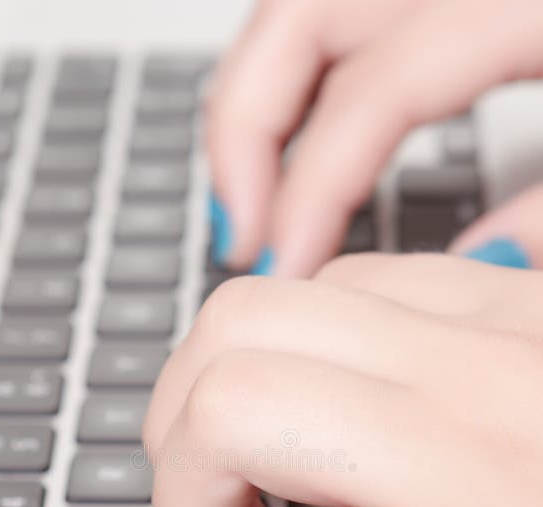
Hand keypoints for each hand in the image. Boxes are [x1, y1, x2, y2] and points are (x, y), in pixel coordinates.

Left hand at [144, 253, 542, 506]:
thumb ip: (487, 381)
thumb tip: (373, 391)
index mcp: (521, 329)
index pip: (321, 289)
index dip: (246, 365)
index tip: (248, 443)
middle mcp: (490, 374)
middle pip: (240, 320)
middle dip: (182, 414)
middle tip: (212, 498)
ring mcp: (477, 472)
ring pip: (231, 409)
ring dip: (186, 493)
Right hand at [206, 0, 542, 275]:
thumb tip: (480, 261)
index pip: (367, 95)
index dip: (309, 192)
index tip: (285, 270)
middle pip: (297, 21)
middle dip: (243, 134)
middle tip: (237, 233)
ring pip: (301, 15)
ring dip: (259, 106)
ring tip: (252, 200)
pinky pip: (341, 23)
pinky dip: (303, 85)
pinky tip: (305, 146)